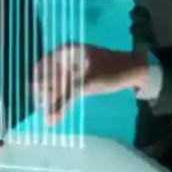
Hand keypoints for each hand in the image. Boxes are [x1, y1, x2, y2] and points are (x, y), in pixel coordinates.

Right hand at [32, 43, 148, 125]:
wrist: (135, 71)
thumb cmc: (110, 71)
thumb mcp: (86, 85)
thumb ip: (65, 102)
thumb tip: (48, 120)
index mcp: (65, 51)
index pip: (42, 67)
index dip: (37, 84)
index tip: (36, 101)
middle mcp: (66, 57)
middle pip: (49, 77)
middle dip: (45, 95)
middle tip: (43, 111)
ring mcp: (74, 67)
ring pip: (58, 84)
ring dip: (54, 99)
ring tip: (50, 115)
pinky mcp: (81, 77)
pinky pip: (67, 88)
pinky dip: (64, 99)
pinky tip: (59, 111)